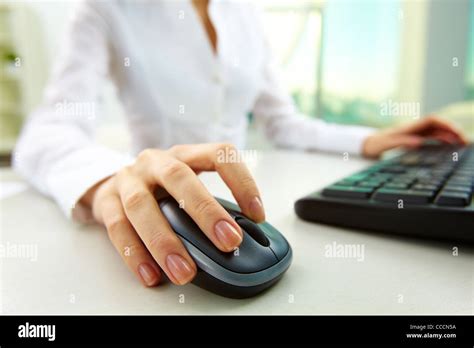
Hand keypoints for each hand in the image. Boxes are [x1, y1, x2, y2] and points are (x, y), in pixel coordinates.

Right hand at [80, 143, 264, 286]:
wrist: (110, 185)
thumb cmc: (159, 190)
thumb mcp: (185, 188)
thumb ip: (207, 206)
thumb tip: (234, 241)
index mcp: (184, 155)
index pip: (219, 154)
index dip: (241, 181)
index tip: (257, 214)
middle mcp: (155, 161)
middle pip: (180, 177)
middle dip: (206, 211)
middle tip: (229, 242)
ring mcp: (128, 179)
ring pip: (142, 205)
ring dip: (165, 241)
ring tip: (184, 271)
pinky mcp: (105, 200)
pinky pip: (117, 228)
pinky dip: (135, 254)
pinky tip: (152, 275)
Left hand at [362, 116, 468, 157]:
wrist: (366, 144)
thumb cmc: (375, 143)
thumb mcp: (387, 144)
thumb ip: (402, 142)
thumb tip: (418, 142)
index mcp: (409, 127)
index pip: (432, 120)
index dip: (445, 124)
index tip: (456, 133)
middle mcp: (414, 128)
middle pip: (438, 125)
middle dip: (452, 130)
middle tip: (465, 141)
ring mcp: (415, 133)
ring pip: (437, 131)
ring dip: (450, 135)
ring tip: (463, 144)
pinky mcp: (414, 138)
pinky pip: (432, 137)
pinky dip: (443, 140)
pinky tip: (450, 146)